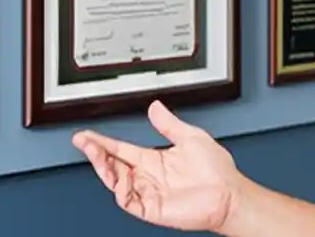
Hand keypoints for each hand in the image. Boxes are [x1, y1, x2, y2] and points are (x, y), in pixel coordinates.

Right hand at [72, 100, 242, 232]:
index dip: (102, 142)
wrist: (229, 194)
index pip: (120, 149)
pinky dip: (120, 189)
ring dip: (104, 168)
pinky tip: (120, 176)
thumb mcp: (190, 137)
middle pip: (112, 165)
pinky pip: (128, 200)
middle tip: (85, 141)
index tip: (86, 135)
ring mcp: (148, 192)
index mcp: (153, 159)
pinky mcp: (152, 208)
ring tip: (99, 154)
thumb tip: (155, 107)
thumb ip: (169, 124)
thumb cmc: (217, 170)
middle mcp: (147, 176)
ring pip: (115, 182)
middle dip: (96, 153)